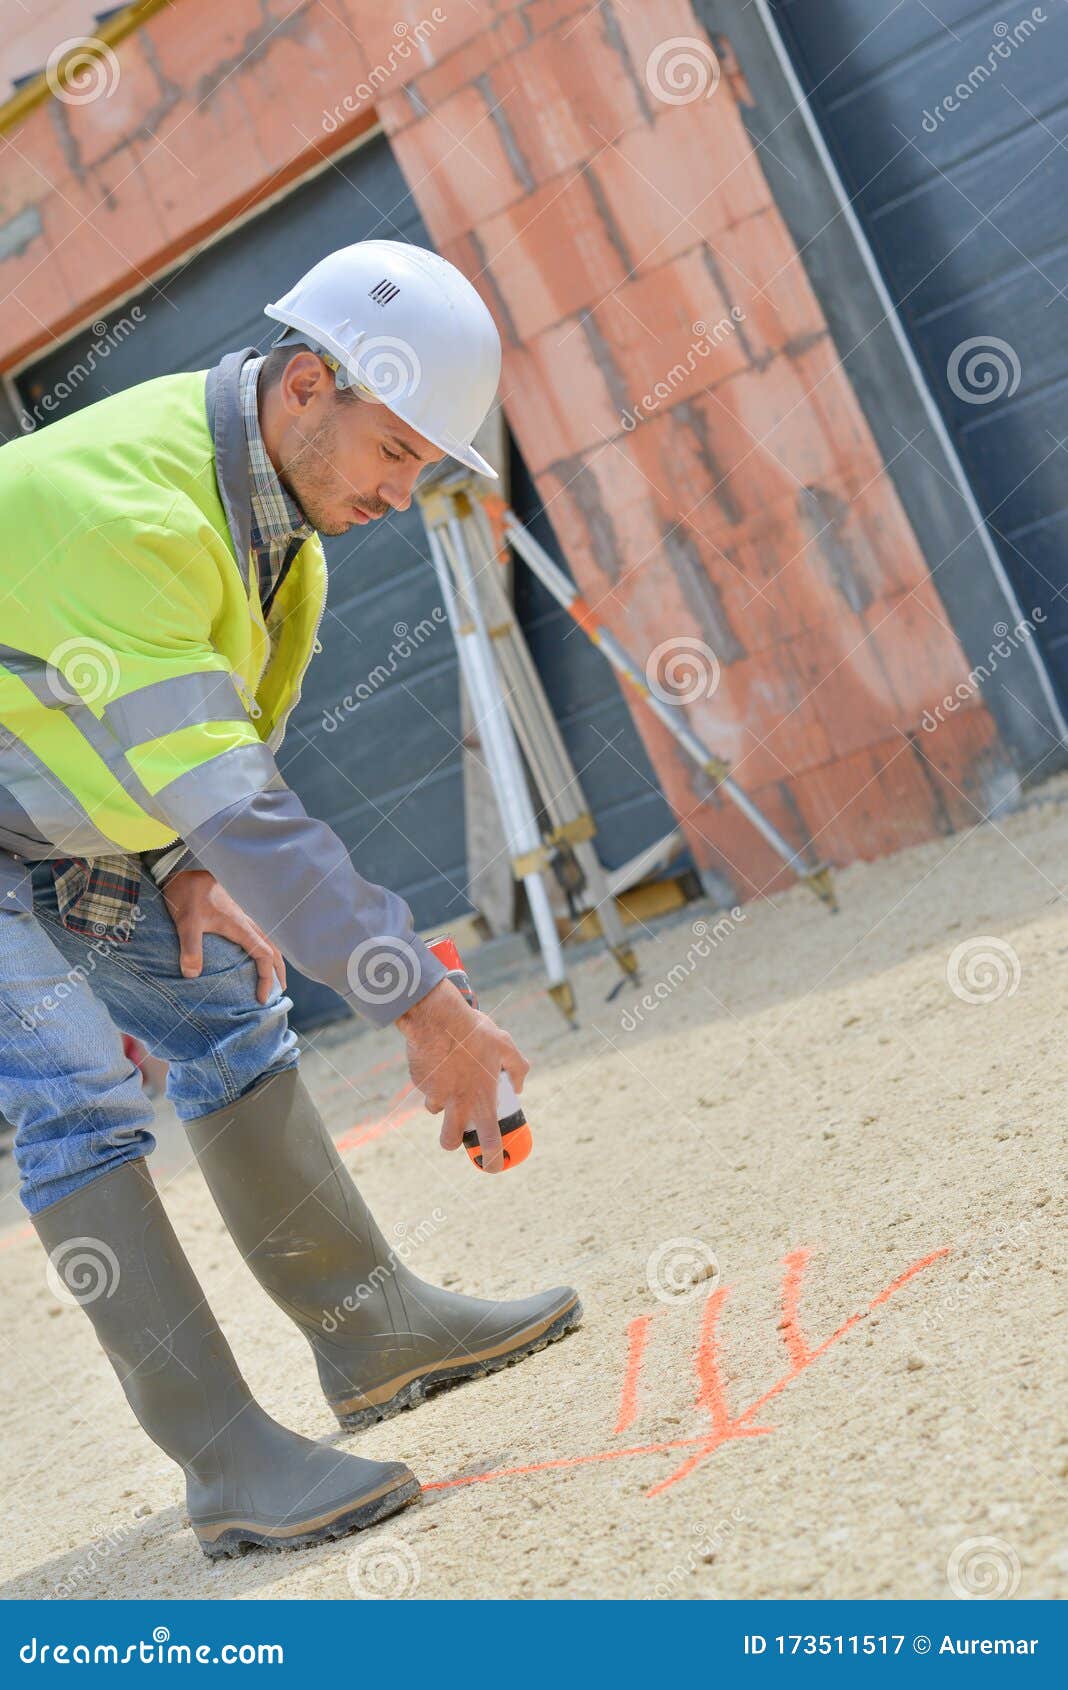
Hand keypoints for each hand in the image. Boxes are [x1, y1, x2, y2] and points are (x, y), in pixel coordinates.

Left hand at [163, 869, 286, 1005]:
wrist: (184, 870)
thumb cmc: (187, 895)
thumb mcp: (186, 923)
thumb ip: (190, 948)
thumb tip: (192, 975)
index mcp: (240, 926)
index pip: (264, 955)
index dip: (267, 978)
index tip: (262, 998)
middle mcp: (247, 921)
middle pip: (273, 949)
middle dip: (278, 972)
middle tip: (279, 992)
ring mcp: (243, 915)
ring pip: (268, 940)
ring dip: (273, 959)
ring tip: (272, 975)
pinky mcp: (235, 912)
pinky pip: (258, 933)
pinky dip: (263, 947)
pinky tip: (253, 953)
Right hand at [396, 978, 528, 1173]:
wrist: (437, 1017)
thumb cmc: (475, 1032)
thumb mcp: (505, 1046)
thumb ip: (518, 1068)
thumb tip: (519, 1086)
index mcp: (482, 1100)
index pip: (490, 1141)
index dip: (491, 1160)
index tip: (492, 1166)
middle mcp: (457, 1104)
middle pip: (448, 1141)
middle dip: (452, 1142)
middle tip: (458, 1131)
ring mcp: (435, 1095)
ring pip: (436, 1110)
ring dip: (442, 1103)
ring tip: (451, 1077)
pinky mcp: (420, 1083)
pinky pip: (427, 1087)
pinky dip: (433, 1080)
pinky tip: (439, 1058)